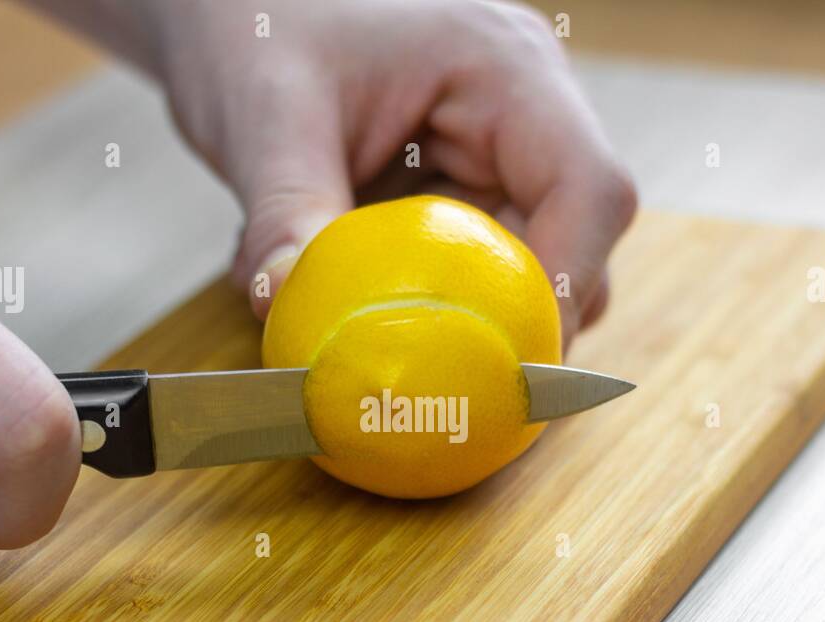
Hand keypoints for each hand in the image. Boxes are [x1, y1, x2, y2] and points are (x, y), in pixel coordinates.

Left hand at [114, 0, 636, 344]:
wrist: (235, 8)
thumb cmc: (260, 23)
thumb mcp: (267, 115)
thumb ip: (285, 213)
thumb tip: (286, 307)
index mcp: (506, 70)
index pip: (589, 188)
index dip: (567, 285)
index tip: (507, 361)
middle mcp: (523, 113)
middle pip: (575, 240)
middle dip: (517, 320)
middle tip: (446, 380)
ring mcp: (499, 153)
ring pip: (533, 263)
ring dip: (471, 315)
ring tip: (387, 332)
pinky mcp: (464, 187)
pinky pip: (477, 264)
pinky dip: (431, 300)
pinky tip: (361, 297)